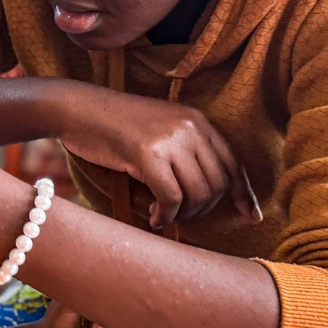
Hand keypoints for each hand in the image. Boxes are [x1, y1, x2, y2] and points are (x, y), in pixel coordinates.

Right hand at [54, 86, 255, 226]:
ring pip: (197, 195)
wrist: (77, 109)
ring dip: (183, 215)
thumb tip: (209, 192)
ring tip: (163, 215)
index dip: (243, 194)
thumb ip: (185, 150)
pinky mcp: (147, 155)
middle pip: (217, 184)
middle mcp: (189, 127)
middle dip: (203, 209)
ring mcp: (169, 140)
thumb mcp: (159, 129)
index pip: (233, 163)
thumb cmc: (113, 125)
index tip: (250, 217)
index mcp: (196, 120)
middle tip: (180, 216)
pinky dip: (165, 216)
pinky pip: (171, 198)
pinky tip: (154, 219)